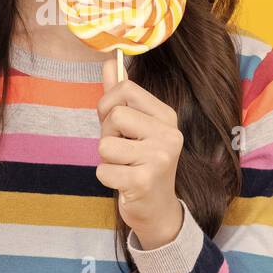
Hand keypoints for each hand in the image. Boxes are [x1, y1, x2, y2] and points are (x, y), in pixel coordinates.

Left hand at [96, 58, 184, 248]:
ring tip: (124, 167)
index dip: (109, 103)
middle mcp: (169, 135)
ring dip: (106, 159)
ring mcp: (159, 159)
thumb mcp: (134, 127)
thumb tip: (109, 62)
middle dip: (107, 134)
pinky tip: (124, 183)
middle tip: (121, 151)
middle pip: (114, 116)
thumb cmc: (140, 162)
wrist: (158, 210)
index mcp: (167, 117)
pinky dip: (106, 178)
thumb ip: (120, 95)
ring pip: (105, 145)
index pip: (126, 88)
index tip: (114, 123)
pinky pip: (103, 170)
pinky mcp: (144, 182)